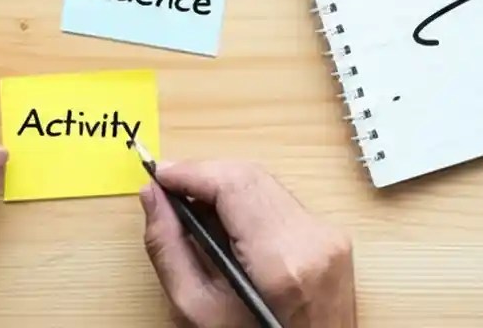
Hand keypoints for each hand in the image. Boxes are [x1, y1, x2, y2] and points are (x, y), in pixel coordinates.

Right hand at [140, 161, 356, 327]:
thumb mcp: (198, 310)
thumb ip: (169, 249)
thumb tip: (152, 197)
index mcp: (281, 263)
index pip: (233, 185)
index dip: (190, 172)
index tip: (158, 175)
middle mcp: (312, 239)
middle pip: (248, 176)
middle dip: (203, 176)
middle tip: (167, 191)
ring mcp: (327, 235)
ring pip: (264, 183)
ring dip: (223, 187)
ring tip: (190, 208)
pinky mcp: (330, 235)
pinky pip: (279, 200)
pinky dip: (246, 202)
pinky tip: (223, 223)